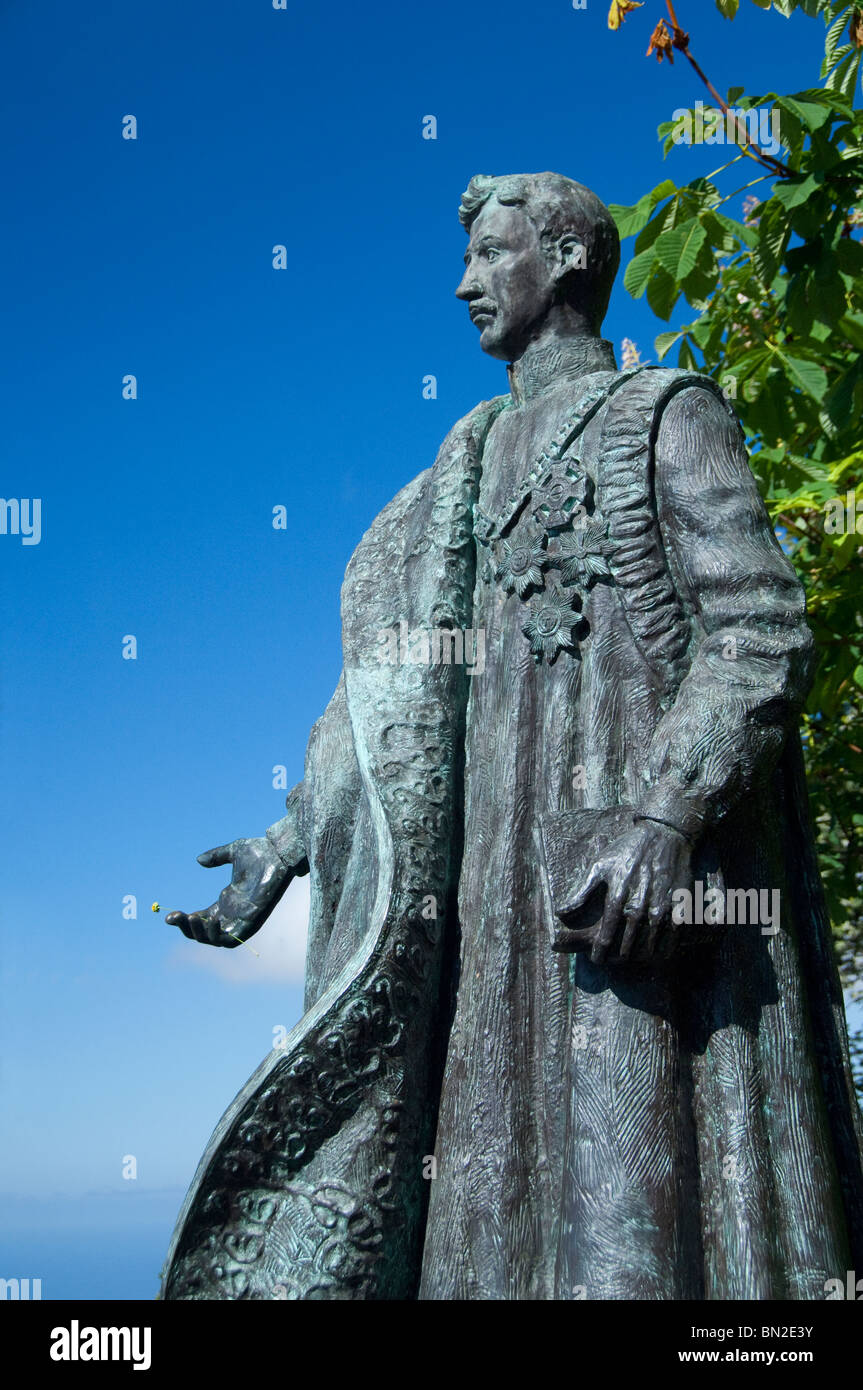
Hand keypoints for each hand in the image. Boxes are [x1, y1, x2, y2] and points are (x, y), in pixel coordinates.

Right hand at [166, 836, 290, 948]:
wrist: (279, 851)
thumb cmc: (262, 852)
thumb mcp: (233, 853)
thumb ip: (217, 857)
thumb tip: (199, 860)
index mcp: (227, 902)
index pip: (201, 919)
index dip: (185, 921)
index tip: (169, 916)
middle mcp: (233, 914)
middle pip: (204, 933)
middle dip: (187, 929)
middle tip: (174, 917)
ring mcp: (243, 919)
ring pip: (216, 939)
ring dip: (200, 934)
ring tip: (190, 919)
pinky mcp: (253, 921)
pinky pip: (233, 938)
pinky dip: (219, 934)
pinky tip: (210, 920)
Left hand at [558, 819, 692, 964]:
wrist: (664, 835)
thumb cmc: (628, 850)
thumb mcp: (599, 865)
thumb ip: (581, 892)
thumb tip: (562, 914)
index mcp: (617, 897)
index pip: (605, 938)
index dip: (599, 953)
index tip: (596, 958)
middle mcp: (639, 907)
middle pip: (626, 948)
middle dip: (617, 958)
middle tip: (612, 961)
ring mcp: (661, 909)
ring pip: (648, 948)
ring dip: (638, 958)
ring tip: (631, 960)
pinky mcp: (679, 909)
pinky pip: (671, 941)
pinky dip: (662, 952)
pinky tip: (655, 955)